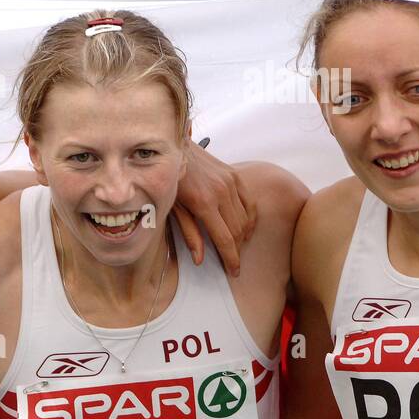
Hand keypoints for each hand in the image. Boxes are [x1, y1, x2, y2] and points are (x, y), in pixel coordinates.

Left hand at [172, 145, 256, 275]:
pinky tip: (245, 228)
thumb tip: (200, 258)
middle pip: (237, 231)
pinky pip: (249, 202)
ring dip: (244, 237)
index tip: (234, 271)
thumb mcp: (173, 208)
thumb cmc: (168, 180)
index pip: (224, 239)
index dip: (231, 258)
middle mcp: (221, 193)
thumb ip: (189, 233)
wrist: (174, 147)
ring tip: (237, 248)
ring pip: (245, 218)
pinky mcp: (234, 176)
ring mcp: (230, 183)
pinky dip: (250, 218)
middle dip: (237, 251)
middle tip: (234, 263)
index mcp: (204, 203)